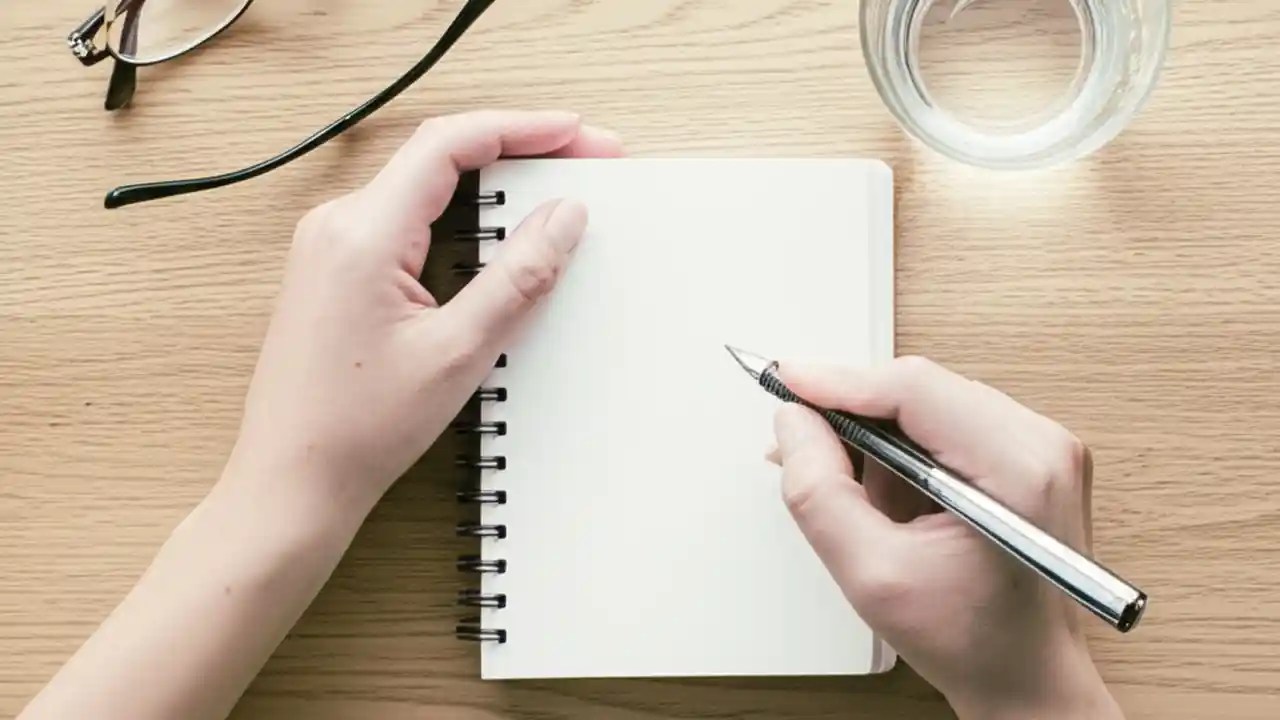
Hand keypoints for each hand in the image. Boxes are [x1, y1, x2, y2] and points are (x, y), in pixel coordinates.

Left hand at [227, 110, 623, 514]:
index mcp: (362, 233)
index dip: (522, 128)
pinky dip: (458, 215)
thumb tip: (563, 219)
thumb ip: (517, 276)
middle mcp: (337, 225)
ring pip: (422, 187)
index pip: (449, 144)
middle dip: (516, 150)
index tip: (575, 133)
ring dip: (488, 182)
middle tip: (581, 158)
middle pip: (438, 156)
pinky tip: (495, 233)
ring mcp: (329, 246)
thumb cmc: (357, 428)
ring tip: (550, 192)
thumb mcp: (458, 351)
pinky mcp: (333, 271)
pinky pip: (405, 221)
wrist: (291, 482)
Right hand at [770, 357, 1123, 719]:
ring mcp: (1043, 446)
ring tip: (856, 492)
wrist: (1029, 679)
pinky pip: (949, 421)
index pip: (915, 389)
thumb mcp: (872, 575)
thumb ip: (820, 492)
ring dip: (879, 434)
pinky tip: (885, 491)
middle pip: (922, 389)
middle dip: (855, 412)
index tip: (786, 382)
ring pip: (931, 402)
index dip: (841, 382)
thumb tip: (794, 424)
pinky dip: (904, 446)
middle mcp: (1043, 444)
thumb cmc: (971, 641)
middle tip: (803, 445)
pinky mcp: (1031, 454)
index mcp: (1020, 471)